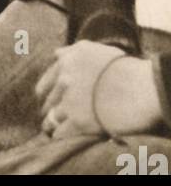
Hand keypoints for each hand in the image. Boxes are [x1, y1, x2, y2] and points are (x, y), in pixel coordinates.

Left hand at [36, 42, 161, 138]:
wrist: (138, 89)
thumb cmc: (122, 68)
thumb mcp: (94, 49)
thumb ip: (72, 51)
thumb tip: (56, 54)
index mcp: (66, 62)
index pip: (46, 81)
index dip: (46, 92)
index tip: (47, 99)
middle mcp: (64, 80)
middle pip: (47, 100)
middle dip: (47, 107)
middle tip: (49, 114)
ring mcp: (69, 101)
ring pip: (50, 117)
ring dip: (50, 123)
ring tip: (50, 128)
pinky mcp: (77, 122)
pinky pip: (60, 132)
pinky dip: (58, 135)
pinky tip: (60, 136)